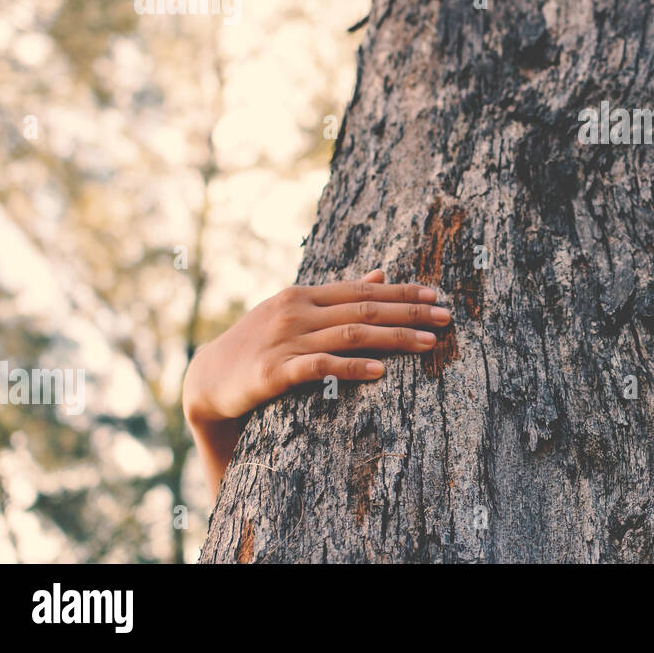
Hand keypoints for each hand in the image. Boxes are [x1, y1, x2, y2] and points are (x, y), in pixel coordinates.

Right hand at [182, 268, 449, 496]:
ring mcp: (286, 340)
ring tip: (429, 343)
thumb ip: (339, 295)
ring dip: (394, 338)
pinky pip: (321, 368)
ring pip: (351, 335)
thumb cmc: (259, 343)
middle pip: (364, 309)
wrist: (208, 379)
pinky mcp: (275, 372)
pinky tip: (380, 371)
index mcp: (304, 295)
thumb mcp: (296, 311)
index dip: (401, 292)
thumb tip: (381, 274)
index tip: (435, 295)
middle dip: (409, 312)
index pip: (362, 290)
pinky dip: (352, 368)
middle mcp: (297, 312)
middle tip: (446, 317)